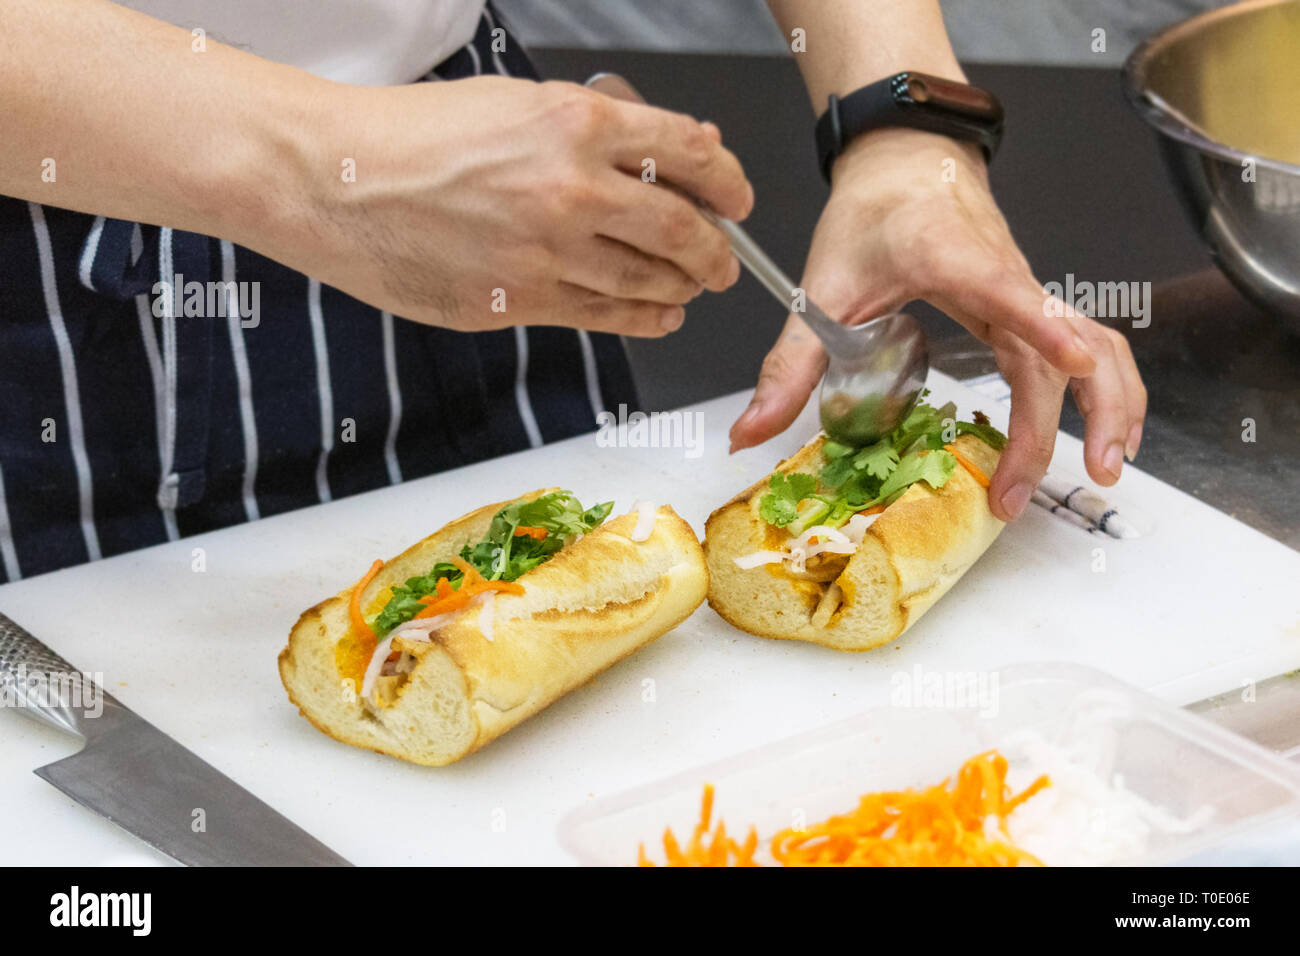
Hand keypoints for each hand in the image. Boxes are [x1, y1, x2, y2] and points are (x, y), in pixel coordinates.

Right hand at [255, 76, 751, 335]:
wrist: (333, 179)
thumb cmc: (411, 135)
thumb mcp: (514, 102)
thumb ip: (593, 128)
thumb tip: (663, 147)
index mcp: (575, 123)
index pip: (688, 152)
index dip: (728, 179)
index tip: (736, 196)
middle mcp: (573, 188)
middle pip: (682, 229)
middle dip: (716, 250)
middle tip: (723, 259)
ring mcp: (547, 251)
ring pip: (648, 281)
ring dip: (682, 288)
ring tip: (690, 289)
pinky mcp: (517, 301)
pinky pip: (603, 317)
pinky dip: (642, 320)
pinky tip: (658, 318)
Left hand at [728, 128, 1145, 520]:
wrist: (907, 159)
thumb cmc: (869, 215)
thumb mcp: (819, 290)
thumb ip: (790, 366)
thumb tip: (749, 433)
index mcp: (950, 257)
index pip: (1008, 291)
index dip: (1042, 329)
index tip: (1073, 366)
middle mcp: (1004, 274)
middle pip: (1059, 347)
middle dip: (1053, 424)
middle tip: (1019, 494)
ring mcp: (1027, 291)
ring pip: (1096, 343)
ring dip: (1110, 404)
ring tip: (1103, 468)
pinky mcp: (1032, 306)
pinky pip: (1087, 346)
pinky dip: (1106, 390)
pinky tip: (1100, 435)